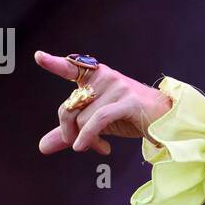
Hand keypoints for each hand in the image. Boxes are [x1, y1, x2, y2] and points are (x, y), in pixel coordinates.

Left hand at [35, 50, 172, 155]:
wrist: (166, 120)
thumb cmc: (131, 118)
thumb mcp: (97, 123)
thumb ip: (71, 131)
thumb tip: (42, 147)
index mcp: (96, 76)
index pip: (72, 67)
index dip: (54, 63)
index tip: (38, 56)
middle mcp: (105, 77)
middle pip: (70, 107)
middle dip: (70, 131)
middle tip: (82, 146)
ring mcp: (117, 87)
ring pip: (83, 118)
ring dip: (86, 139)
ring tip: (99, 147)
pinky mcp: (128, 102)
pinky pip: (98, 120)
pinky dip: (89, 137)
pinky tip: (95, 147)